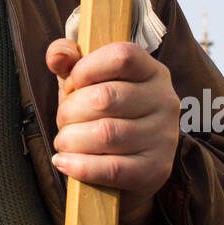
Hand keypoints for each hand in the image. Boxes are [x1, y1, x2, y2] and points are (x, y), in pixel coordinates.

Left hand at [44, 39, 180, 224]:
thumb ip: (68, 60)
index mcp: (152, 70)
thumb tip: (58, 54)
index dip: (86, 69)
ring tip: (64, 142)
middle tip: (63, 120)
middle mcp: (164, 100)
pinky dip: (79, 166)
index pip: (122, 56)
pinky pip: (111, 168)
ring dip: (71, 139)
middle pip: (105, 98)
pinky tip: (64, 161)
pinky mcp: (156, 169)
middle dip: (70, 110)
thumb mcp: (86, 82)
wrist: (129, 168)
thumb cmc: (103, 115)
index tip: (72, 85)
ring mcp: (163, 136)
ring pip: (105, 134)